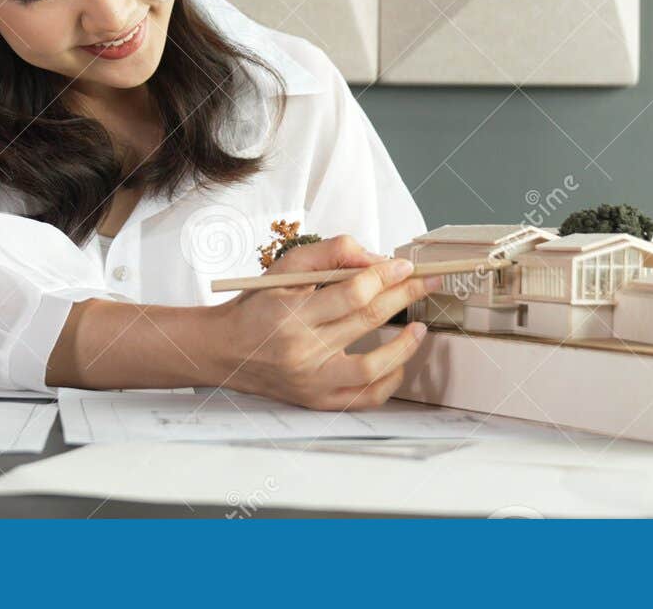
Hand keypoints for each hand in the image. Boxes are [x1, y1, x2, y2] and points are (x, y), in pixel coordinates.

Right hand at [205, 234, 439, 409]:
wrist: (225, 349)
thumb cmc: (257, 305)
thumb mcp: (286, 267)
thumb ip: (331, 253)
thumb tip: (375, 259)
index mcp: (292, 314)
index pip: (352, 292)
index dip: (386, 275)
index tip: (404, 266)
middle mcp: (302, 350)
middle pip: (368, 320)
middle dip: (405, 296)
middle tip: (427, 283)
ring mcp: (312, 381)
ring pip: (371, 368)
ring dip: (404, 346)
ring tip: (419, 327)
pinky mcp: (317, 400)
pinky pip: (364, 398)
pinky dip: (389, 382)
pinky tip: (399, 362)